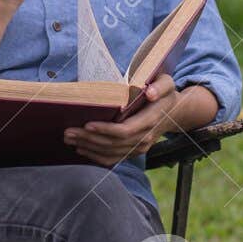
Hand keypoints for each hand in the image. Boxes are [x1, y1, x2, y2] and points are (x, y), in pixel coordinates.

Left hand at [64, 74, 179, 165]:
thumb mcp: (167, 83)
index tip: (87, 124)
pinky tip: (81, 150)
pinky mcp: (134, 151)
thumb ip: (160, 87)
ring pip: (111, 153)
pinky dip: (96, 156)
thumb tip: (150, 93)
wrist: (174, 112)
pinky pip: (114, 158)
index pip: (125, 130)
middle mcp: (145, 138)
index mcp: (150, 120)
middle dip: (89, 139)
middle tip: (68, 132)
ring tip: (69, 140)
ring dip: (89, 148)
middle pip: (113, 144)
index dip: (105, 130)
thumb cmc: (165, 93)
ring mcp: (140, 147)